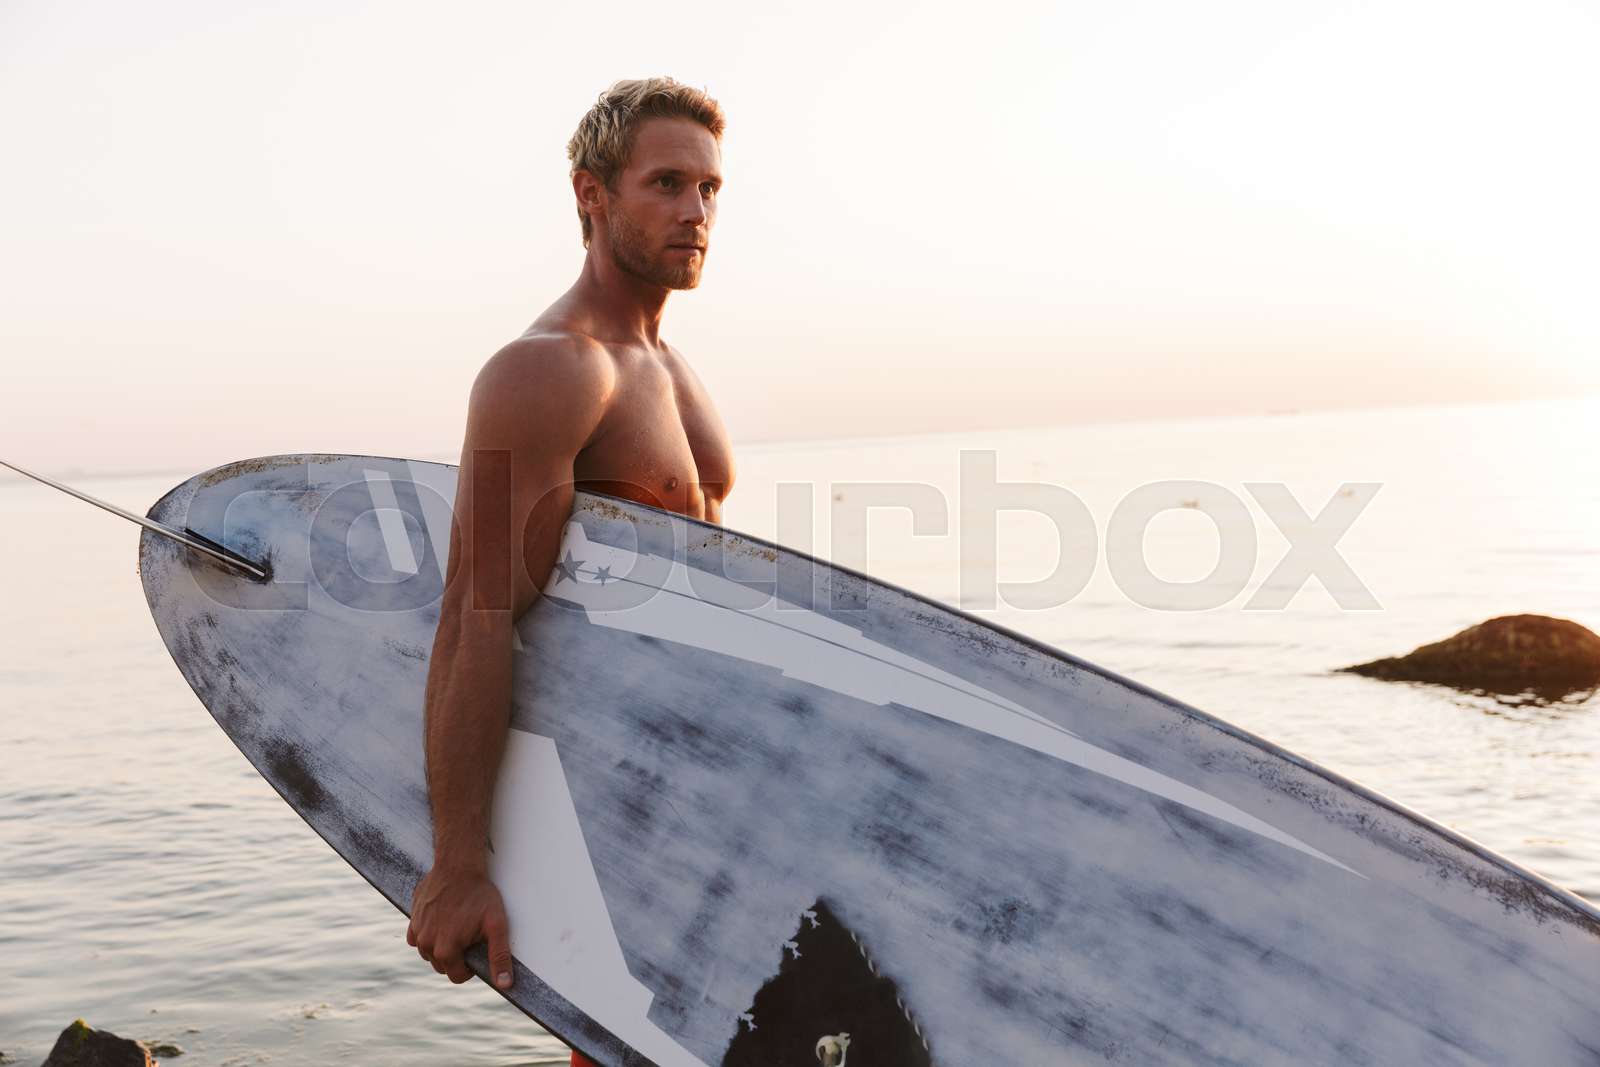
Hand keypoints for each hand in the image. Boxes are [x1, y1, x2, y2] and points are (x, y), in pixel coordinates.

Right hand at [407, 862, 514, 989]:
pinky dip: (429, 934)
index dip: (470, 967)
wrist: (458, 865)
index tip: (477, 950)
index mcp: (446, 950)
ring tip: (457, 925)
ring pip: (430, 952)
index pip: (457, 976)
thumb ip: (499, 957)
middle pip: (443, 965)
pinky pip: (418, 937)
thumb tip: (504, 985)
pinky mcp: (412, 918)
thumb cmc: (479, 894)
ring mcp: (417, 930)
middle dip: (456, 956)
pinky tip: (443, 920)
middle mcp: (426, 944)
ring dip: (442, 946)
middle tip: (470, 935)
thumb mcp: (496, 925)